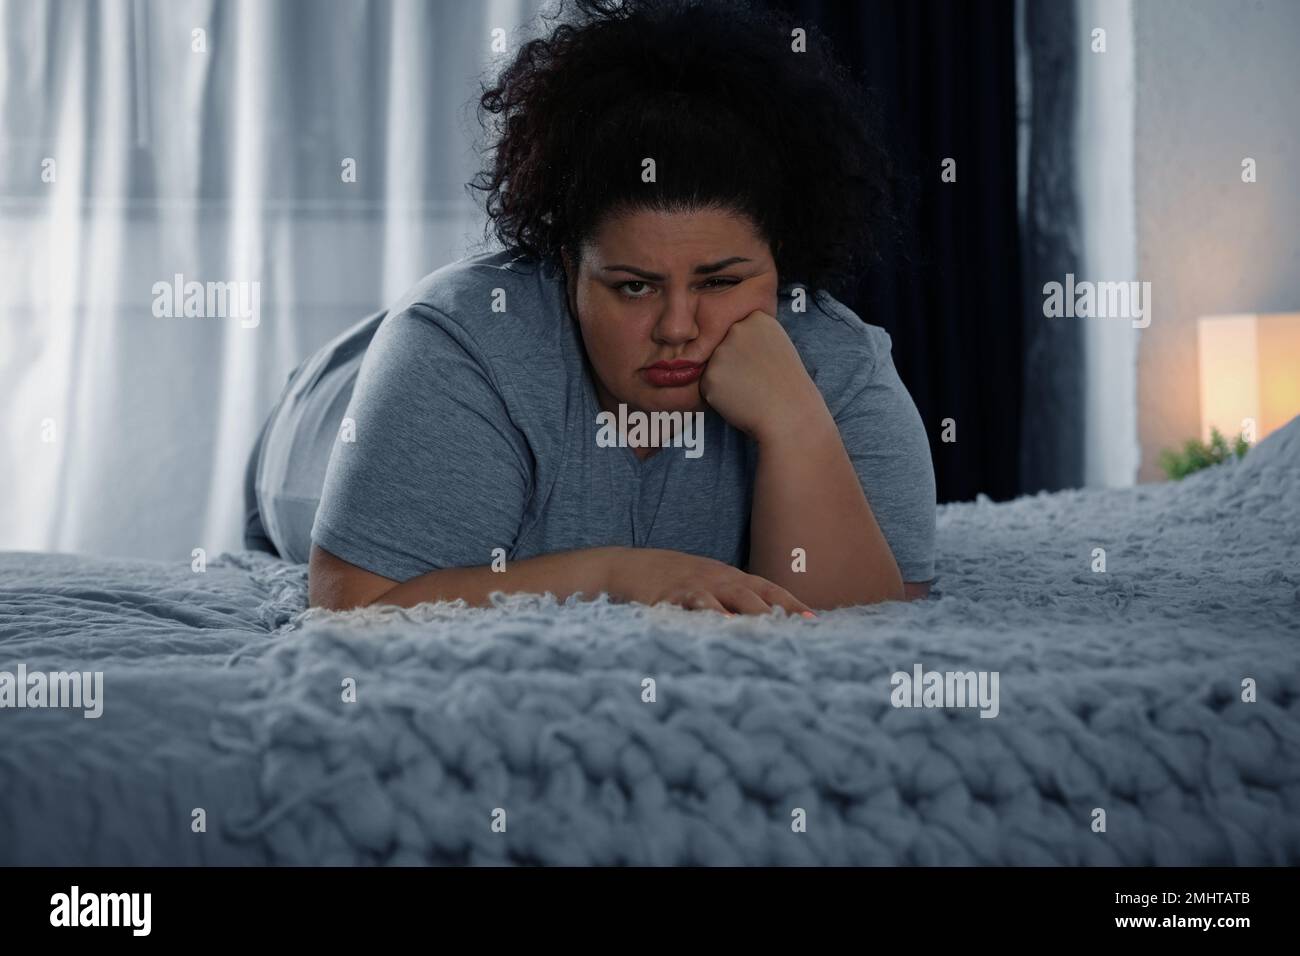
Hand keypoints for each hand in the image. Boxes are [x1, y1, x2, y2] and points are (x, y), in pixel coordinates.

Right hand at [604, 547, 814, 616]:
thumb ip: (730, 602)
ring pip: (731, 597)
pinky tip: (722, 626)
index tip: (813, 620)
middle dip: (780, 611)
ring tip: (773, 630)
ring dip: (754, 613)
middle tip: (801, 630)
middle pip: (756, 594)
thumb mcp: (704, 585)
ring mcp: (695, 585)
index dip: (790, 603)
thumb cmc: (668, 582)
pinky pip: (694, 603)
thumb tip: (757, 626)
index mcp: (728, 577)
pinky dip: (710, 613)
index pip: (768, 589)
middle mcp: (718, 579)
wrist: (624, 568)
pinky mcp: (671, 595)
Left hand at [698, 309, 828, 442]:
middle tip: (756, 379)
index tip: (762, 363)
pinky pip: (708, 386)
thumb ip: (752, 338)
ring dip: (725, 380)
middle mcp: (736, 330)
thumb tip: (723, 342)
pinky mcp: (710, 376)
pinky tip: (741, 400)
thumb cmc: (787, 386)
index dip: (749, 352)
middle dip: (733, 364)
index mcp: (757, 319)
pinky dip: (719, 397)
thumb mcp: (778, 346)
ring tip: (750, 390)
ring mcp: (721, 352)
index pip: (738, 331)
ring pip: (714, 367)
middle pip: (723, 347)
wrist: (790, 414)